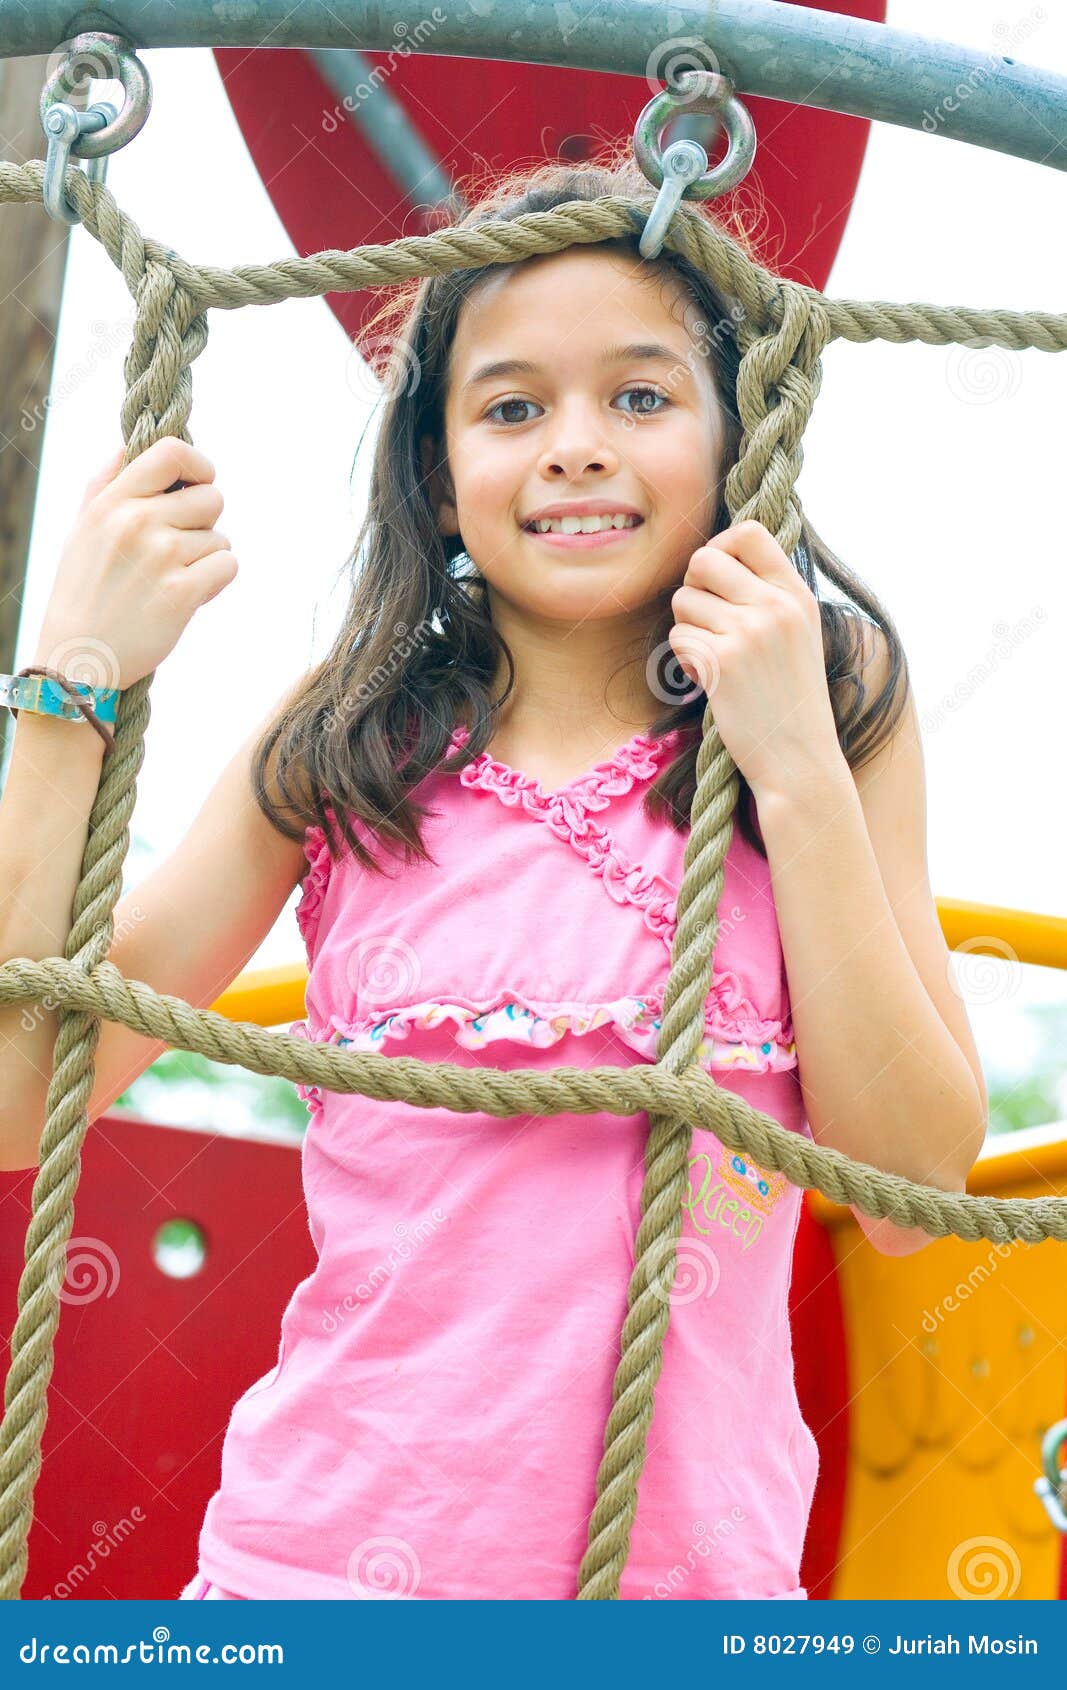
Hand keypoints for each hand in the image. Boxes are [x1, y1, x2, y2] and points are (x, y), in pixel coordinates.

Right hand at [33, 437, 238, 694]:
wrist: (79, 657)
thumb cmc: (84, 590)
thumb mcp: (83, 527)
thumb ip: (108, 483)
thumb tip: (131, 447)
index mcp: (113, 500)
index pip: (173, 452)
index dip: (199, 466)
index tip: (199, 484)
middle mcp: (137, 521)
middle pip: (211, 498)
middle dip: (204, 524)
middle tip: (178, 549)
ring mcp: (162, 556)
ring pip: (221, 538)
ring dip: (206, 558)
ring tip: (172, 579)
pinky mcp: (183, 592)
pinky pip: (228, 566)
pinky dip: (215, 581)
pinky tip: (187, 596)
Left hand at [669, 519, 845, 797]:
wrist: (800, 761)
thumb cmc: (791, 701)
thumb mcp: (798, 634)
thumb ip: (768, 595)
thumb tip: (718, 556)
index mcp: (797, 594)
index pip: (749, 532)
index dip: (720, 546)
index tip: (716, 577)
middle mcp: (776, 606)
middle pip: (704, 559)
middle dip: (692, 587)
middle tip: (703, 619)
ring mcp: (750, 633)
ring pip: (684, 600)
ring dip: (687, 629)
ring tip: (713, 658)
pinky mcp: (723, 663)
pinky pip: (679, 638)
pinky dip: (686, 661)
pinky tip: (710, 681)